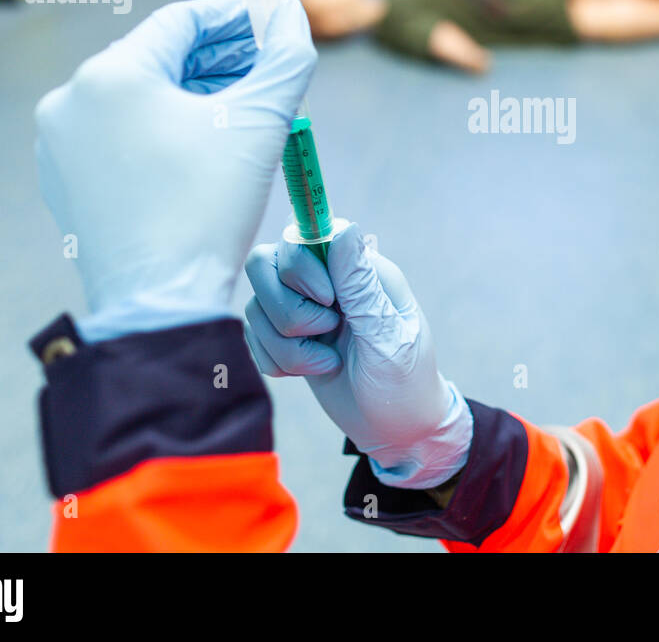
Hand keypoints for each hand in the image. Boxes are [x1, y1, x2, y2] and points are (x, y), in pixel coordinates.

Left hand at [35, 0, 314, 341]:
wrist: (158, 301)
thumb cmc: (207, 211)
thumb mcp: (260, 125)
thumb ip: (287, 59)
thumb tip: (294, 15)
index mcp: (111, 75)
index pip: (180, 22)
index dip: (234, 19)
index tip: (271, 27)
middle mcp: (72, 99)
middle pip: (157, 58)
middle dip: (217, 60)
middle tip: (266, 71)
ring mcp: (60, 142)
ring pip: (137, 98)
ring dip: (191, 96)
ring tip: (241, 113)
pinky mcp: (64, 179)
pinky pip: (117, 136)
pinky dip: (160, 131)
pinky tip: (201, 150)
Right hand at [244, 222, 472, 488]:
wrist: (397, 429)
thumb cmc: (404, 382)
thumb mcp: (387, 337)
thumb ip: (360, 286)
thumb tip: (343, 229)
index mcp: (361, 269)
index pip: (303, 237)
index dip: (301, 268)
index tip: (328, 302)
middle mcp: (328, 280)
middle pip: (265, 264)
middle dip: (288, 311)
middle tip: (326, 334)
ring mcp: (304, 306)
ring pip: (256, 305)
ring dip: (286, 346)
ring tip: (326, 364)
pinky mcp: (288, 335)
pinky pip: (254, 335)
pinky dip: (275, 360)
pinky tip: (310, 371)